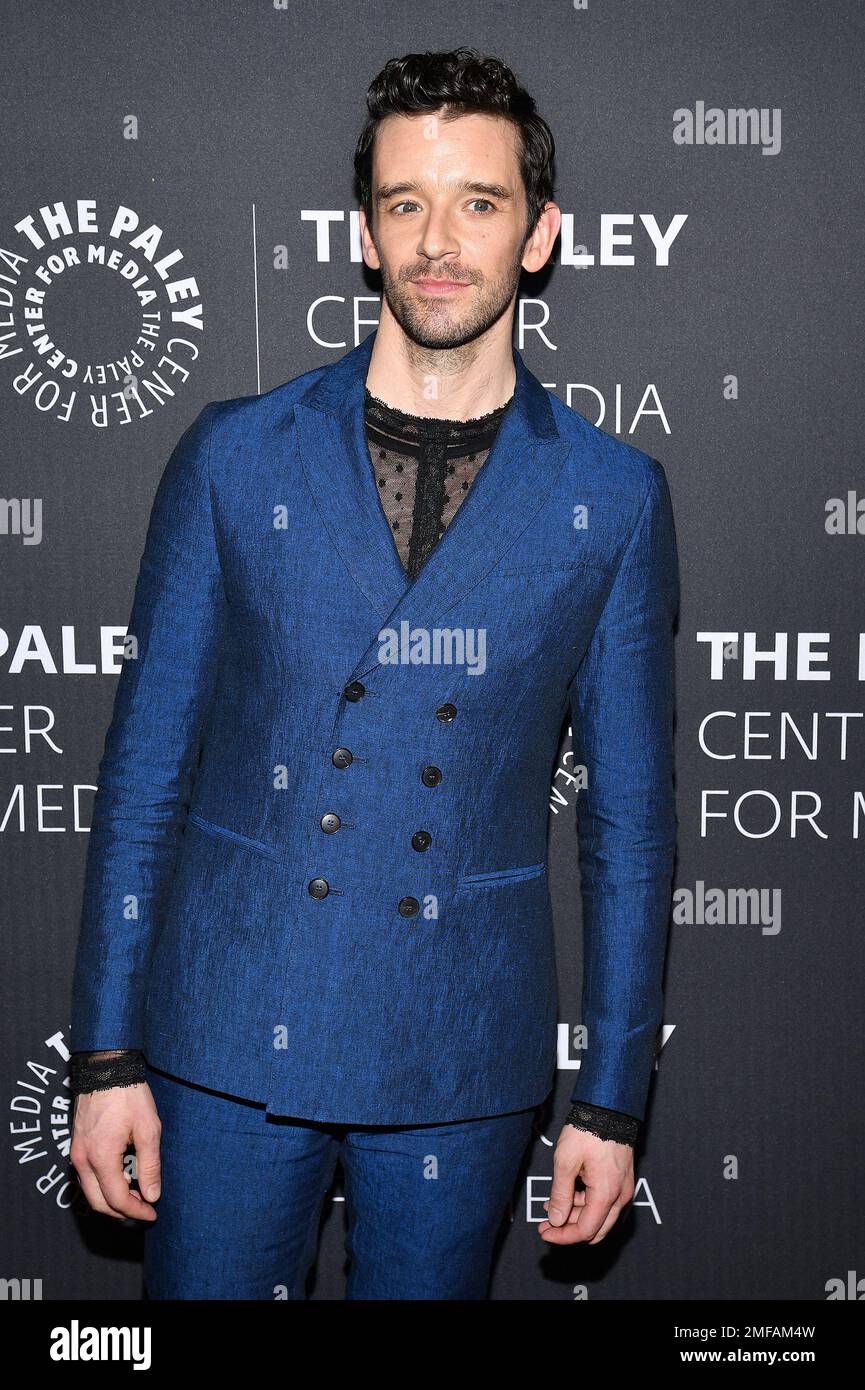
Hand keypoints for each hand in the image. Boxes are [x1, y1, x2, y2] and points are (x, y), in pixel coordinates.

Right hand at [71, 1084, 161, 1221]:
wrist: (106, 1068)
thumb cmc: (129, 1096)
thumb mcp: (148, 1129)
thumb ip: (150, 1165)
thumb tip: (152, 1195)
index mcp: (101, 1158)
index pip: (117, 1199)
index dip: (136, 1211)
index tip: (153, 1213)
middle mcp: (83, 1160)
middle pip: (98, 1203)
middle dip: (122, 1212)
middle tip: (144, 1209)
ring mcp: (77, 1152)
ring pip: (90, 1191)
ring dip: (111, 1199)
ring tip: (137, 1194)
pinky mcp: (77, 1145)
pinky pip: (87, 1177)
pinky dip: (103, 1185)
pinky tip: (122, 1177)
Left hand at [538, 1122, 634, 1244]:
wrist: (609, 1108)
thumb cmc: (587, 1131)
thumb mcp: (565, 1162)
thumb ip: (561, 1195)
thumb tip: (556, 1220)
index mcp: (606, 1194)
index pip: (585, 1230)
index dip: (563, 1236)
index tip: (545, 1232)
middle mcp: (620, 1196)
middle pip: (596, 1230)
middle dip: (570, 1231)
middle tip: (547, 1226)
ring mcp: (623, 1189)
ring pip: (601, 1217)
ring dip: (576, 1216)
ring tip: (551, 1205)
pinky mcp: (621, 1180)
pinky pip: (606, 1203)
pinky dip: (587, 1205)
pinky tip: (568, 1195)